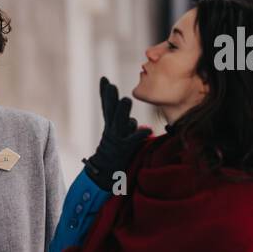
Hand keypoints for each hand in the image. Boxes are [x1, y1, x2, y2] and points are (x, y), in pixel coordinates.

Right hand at [82, 76, 149, 190]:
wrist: (106, 172)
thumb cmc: (116, 152)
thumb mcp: (119, 136)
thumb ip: (127, 125)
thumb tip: (136, 117)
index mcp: (110, 125)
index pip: (107, 106)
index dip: (105, 93)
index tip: (104, 79)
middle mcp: (112, 130)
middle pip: (111, 111)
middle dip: (111, 98)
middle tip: (112, 86)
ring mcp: (117, 139)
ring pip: (120, 122)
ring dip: (122, 111)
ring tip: (125, 100)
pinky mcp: (124, 149)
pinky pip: (133, 140)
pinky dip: (140, 134)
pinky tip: (148, 129)